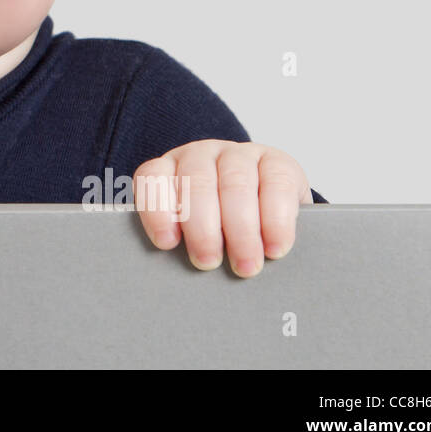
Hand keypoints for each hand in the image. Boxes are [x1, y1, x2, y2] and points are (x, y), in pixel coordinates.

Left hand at [132, 139, 311, 276]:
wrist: (270, 208)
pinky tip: (274, 246)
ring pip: (236, 183)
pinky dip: (275, 220)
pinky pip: (277, 185)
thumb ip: (181, 241)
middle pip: (197, 183)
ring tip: (245, 264)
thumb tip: (177, 277)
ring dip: (241, 229)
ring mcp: (240, 154)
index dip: (157, 209)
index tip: (167, 243)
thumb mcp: (193, 230)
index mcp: (170, 168)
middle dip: (202, 227)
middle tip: (208, 262)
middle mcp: (202, 156)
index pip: (152, 177)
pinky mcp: (278, 161)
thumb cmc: (220, 226)